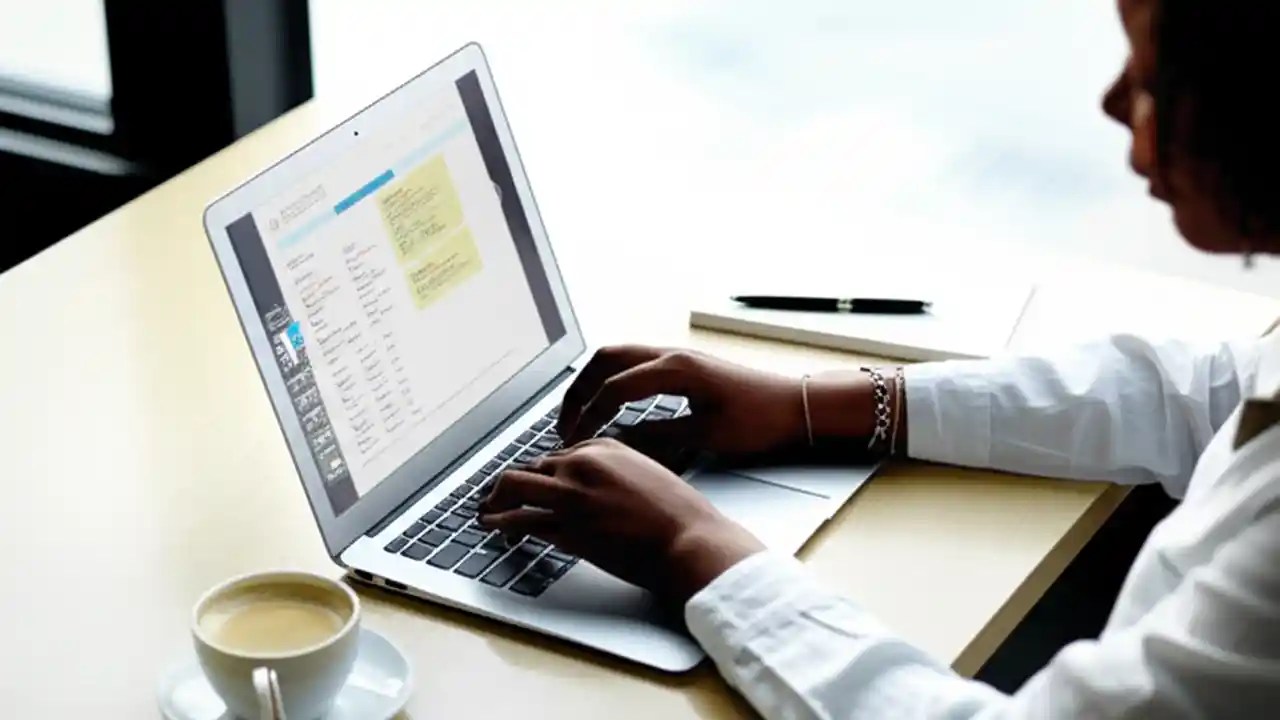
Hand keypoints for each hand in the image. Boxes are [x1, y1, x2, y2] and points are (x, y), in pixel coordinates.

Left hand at [478, 439, 764, 602]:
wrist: (687, 541)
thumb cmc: (679, 514)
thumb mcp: (649, 473)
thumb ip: (617, 471)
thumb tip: (596, 486)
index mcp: (605, 447)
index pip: (559, 454)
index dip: (543, 473)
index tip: (534, 483)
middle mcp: (582, 465)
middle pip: (532, 467)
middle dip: (512, 483)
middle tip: (501, 495)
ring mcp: (571, 496)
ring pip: (514, 487)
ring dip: (494, 498)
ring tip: (485, 509)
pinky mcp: (566, 528)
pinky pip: (521, 520)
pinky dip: (501, 523)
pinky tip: (494, 526)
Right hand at [559, 346, 807, 455]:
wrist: (794, 405)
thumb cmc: (759, 421)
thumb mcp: (706, 437)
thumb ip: (658, 437)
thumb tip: (617, 443)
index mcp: (675, 370)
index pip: (614, 388)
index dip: (589, 416)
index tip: (575, 441)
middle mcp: (672, 354)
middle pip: (605, 359)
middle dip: (578, 390)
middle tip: (565, 423)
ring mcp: (676, 355)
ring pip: (618, 356)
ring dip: (593, 381)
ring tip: (579, 413)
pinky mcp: (682, 364)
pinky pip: (634, 363)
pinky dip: (612, 379)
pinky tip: (609, 405)